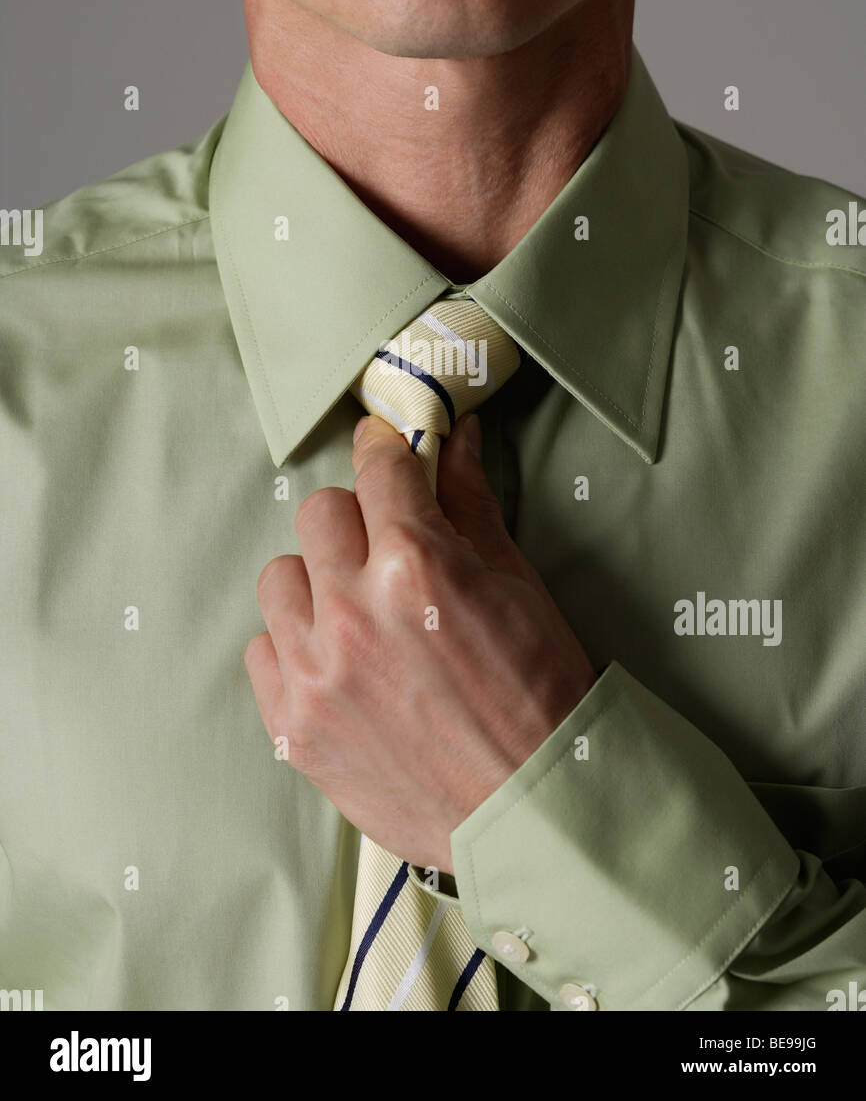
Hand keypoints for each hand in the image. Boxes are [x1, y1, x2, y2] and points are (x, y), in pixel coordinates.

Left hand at [245, 413, 596, 874]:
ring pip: (280, 578)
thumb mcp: (518, 585)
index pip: (378, 468)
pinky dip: (296, 648)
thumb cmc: (540, 694)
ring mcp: (315, 673)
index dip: (388, 451)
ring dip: (318, 584)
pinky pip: (262, 650)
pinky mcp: (293, 726)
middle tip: (390, 551)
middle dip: (358, 520)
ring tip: (361, 615)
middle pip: (319, 513)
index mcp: (415, 566)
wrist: (534, 811)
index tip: (390, 453)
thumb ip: (471, 505)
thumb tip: (457, 438)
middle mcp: (352, 612)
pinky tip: (341, 666)